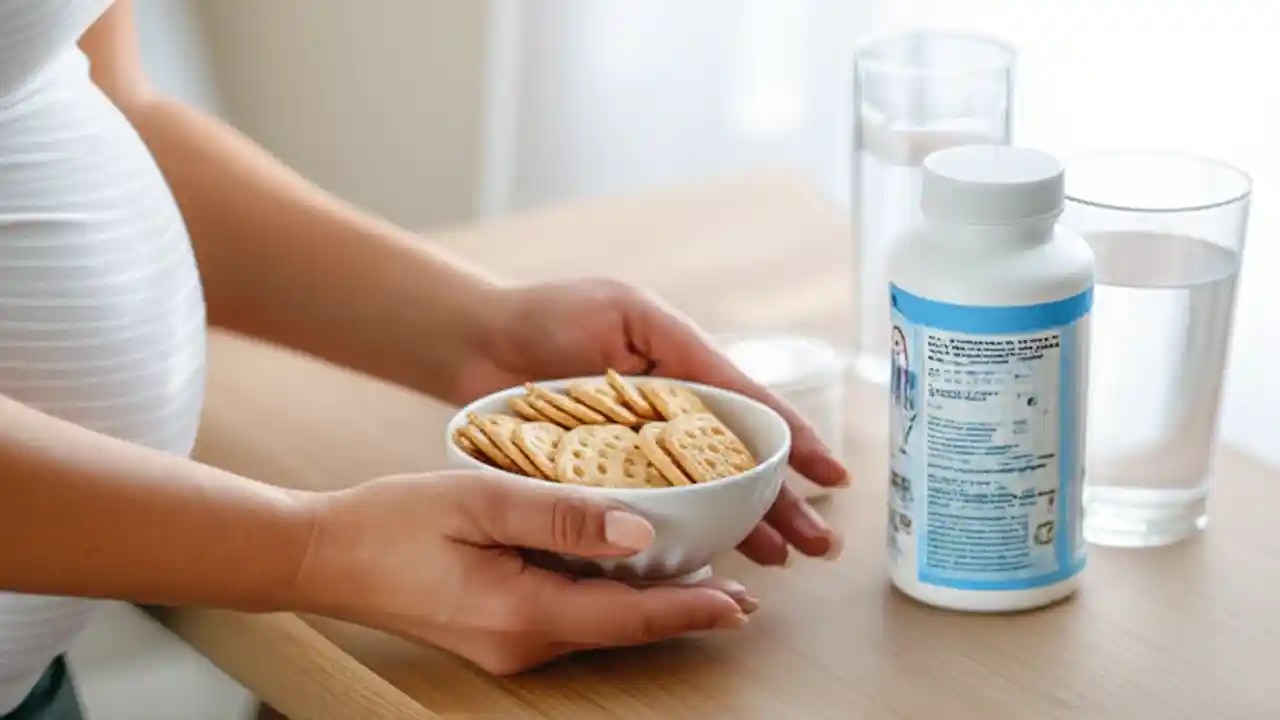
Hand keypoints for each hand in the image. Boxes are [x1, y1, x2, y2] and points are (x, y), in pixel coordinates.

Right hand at [292, 472, 752, 673]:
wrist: (324, 557)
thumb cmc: (392, 522)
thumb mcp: (479, 501)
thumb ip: (560, 515)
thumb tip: (639, 530)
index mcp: (522, 614)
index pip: (629, 618)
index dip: (690, 609)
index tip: (740, 601)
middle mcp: (522, 644)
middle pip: (622, 628)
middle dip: (682, 608)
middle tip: (740, 589)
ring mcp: (508, 645)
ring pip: (598, 624)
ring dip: (647, 603)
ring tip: (701, 577)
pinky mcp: (497, 633)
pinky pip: (569, 617)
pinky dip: (607, 597)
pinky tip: (624, 572)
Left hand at [458, 279, 848, 565]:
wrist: (475, 343)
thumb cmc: (551, 316)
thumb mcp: (630, 315)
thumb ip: (684, 352)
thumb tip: (739, 393)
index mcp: (684, 373)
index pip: (752, 412)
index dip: (796, 443)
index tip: (834, 478)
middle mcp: (669, 418)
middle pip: (738, 466)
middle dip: (783, 503)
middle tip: (818, 545)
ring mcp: (637, 453)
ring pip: (705, 496)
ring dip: (747, 526)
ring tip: (780, 561)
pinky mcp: (601, 480)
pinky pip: (652, 511)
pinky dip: (686, 534)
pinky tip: (713, 560)